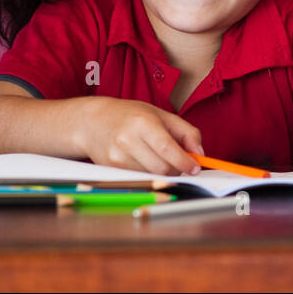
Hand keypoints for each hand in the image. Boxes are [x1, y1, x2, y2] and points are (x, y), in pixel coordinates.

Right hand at [75, 98, 204, 174]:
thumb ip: (186, 132)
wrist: (92, 122)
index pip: (167, 149)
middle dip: (175, 168)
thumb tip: (200, 155)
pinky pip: (140, 179)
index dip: (184, 161)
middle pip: (162, 168)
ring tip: (156, 157)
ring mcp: (117, 157)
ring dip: (162, 173)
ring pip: (152, 176)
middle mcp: (127, 140)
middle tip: (176, 160)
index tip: (195, 167)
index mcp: (142, 122)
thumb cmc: (129, 116)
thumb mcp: (160, 114)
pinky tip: (142, 161)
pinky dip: (148, 174)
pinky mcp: (111, 169)